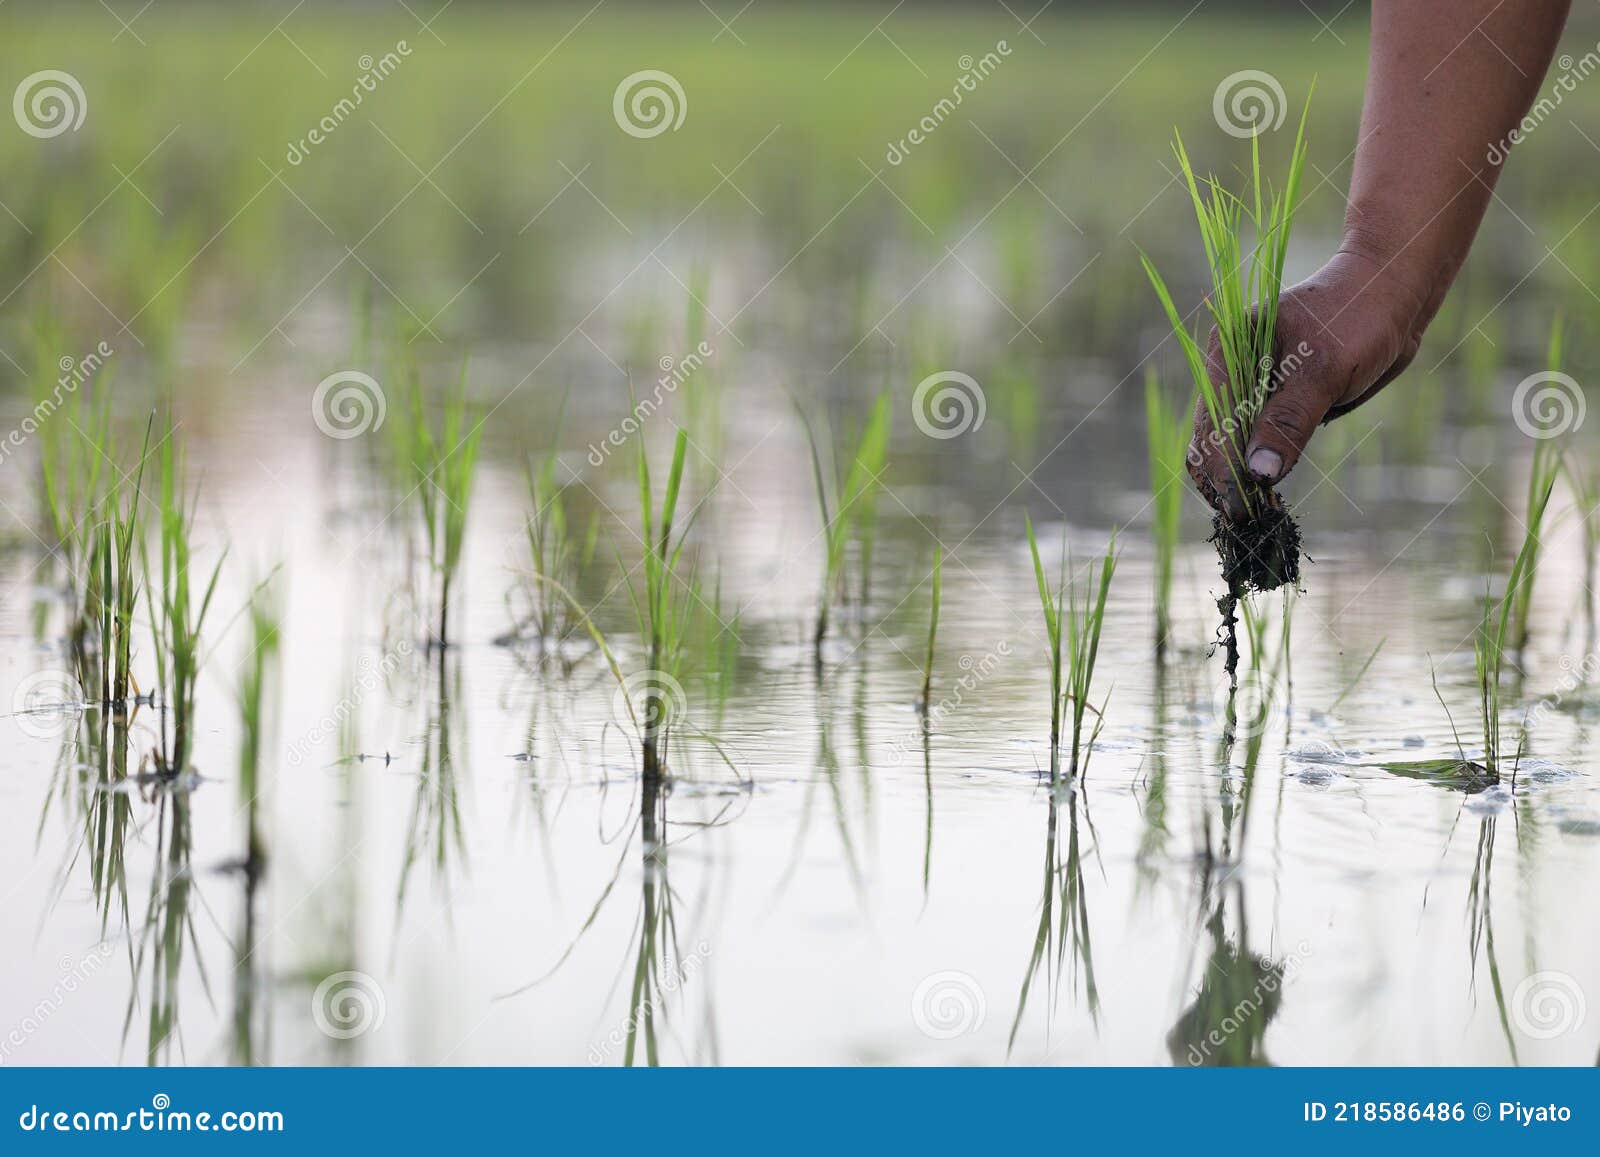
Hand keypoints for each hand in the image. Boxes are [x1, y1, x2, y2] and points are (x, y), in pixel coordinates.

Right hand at [1187, 247, 1428, 519]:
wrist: (1395, 298)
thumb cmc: (1359, 319)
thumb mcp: (1325, 370)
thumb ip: (1289, 420)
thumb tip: (1258, 473)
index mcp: (1228, 353)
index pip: (1213, 423)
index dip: (1223, 469)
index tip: (1242, 509)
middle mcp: (1231, 371)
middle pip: (1212, 438)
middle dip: (1225, 480)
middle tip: (1248, 519)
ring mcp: (1252, 388)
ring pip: (1231, 445)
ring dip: (1241, 479)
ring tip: (1256, 514)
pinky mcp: (1275, 403)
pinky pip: (1257, 443)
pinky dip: (1260, 469)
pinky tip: (1268, 494)